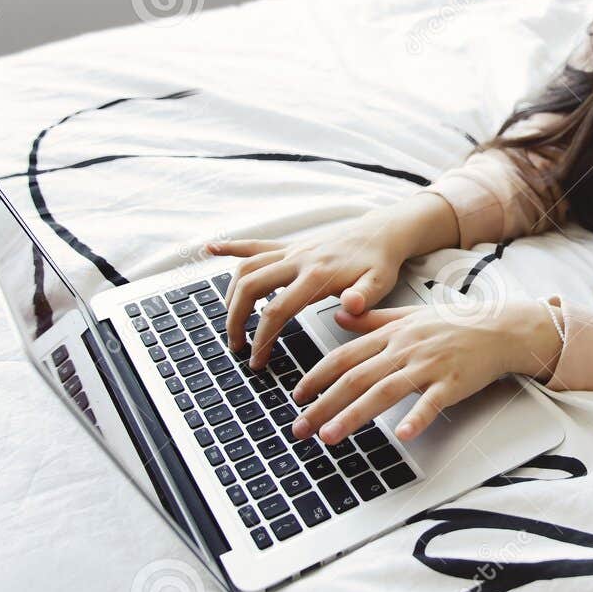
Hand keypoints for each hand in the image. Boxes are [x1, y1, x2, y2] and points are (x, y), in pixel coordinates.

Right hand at [207, 217, 407, 367]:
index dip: (261, 338)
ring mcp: (291, 251)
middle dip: (235, 319)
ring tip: (228, 319)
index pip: (277, 310)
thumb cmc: (380, 262)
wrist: (383, 231)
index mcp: (317, 275)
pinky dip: (231, 247)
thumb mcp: (381, 283)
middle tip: (236, 345)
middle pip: (250, 287)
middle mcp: (298, 259)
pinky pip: (255, 244)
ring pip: (247, 268)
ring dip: (231, 293)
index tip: (256, 360)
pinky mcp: (290, 246)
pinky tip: (210, 248)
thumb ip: (365, 297)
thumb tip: (351, 305)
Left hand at [287, 299, 562, 442]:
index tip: (297, 397)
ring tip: (329, 435)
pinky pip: (432, 402)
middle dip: (323, 404)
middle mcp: (405, 349)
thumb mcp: (409, 315)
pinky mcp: (453, 382)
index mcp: (392, 335)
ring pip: (384, 391)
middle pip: (356, 378)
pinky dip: (418, 417)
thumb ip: (373, 320)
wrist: (500, 326)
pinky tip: (404, 434)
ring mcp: (429, 365)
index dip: (317, 377)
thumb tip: (339, 316)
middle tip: (299, 428)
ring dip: (353, 415)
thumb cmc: (455, 324)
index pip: (345, 356)